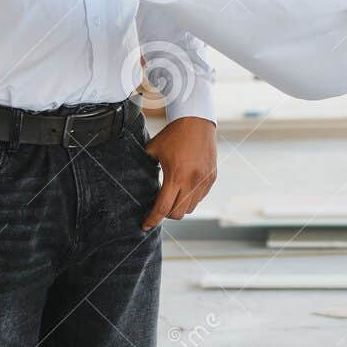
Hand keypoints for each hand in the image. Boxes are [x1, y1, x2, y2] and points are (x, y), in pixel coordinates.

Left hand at [142, 115, 217, 230]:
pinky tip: (184, 188)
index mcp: (176, 176)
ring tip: (172, 198)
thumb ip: (145, 166)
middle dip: (166, 214)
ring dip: (180, 207)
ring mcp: (204, 181)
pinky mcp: (212, 177)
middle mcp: (192, 181)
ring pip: (190, 208)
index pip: (163, 208)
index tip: (145, 225)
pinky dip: (191, 198)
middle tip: (159, 208)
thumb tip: (134, 178)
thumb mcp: (153, 149)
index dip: (153, 219)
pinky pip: (200, 197)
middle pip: (178, 213)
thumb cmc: (173, 134)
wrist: (197, 121)